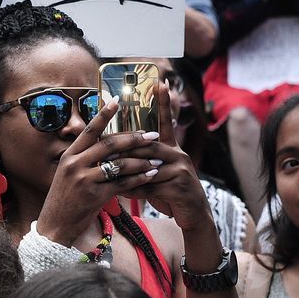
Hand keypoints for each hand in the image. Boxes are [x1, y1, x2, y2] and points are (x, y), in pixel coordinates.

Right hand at [36, 99, 164, 245]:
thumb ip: (85, 160)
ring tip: (158, 158)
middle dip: (134, 138)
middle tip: (153, 135)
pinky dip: (139, 179)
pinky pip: (122, 184)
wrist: (55, 227)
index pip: (89, 130)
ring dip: (141, 161)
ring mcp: (84, 179)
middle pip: (109, 145)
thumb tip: (108, 146)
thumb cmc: (66, 201)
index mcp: (69, 156)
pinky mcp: (94, 195)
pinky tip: (151, 175)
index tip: (117, 100)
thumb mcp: (70, 175)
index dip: (103, 114)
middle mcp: (74, 164)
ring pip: (119, 164)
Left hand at [116, 83, 213, 232]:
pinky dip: (136, 189)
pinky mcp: (180, 187)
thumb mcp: (159, 175)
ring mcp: (181, 170)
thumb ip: (144, 163)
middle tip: (104, 147)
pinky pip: (151, 186)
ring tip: (108, 171)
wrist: (194, 216)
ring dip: (127, 170)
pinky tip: (123, 193)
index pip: (167, 122)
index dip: (164, 102)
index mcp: (173, 149)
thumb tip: (119, 155)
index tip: (160, 81)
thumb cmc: (172, 194)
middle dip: (126, 146)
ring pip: (147, 165)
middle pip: (149, 144)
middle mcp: (179, 155)